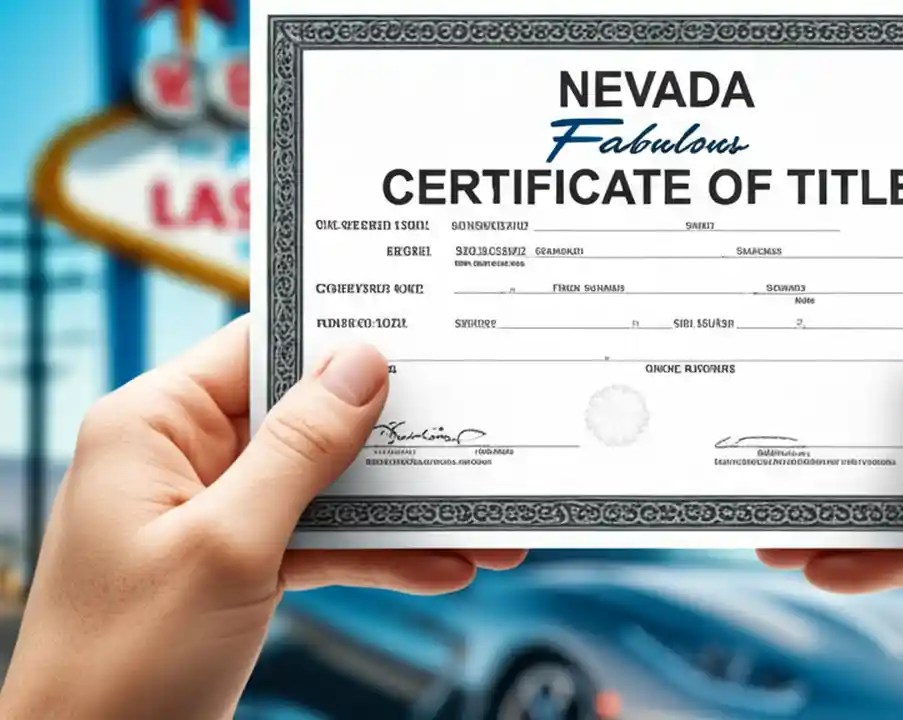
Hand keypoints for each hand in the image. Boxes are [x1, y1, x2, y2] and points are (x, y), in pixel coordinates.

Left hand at [0, 318, 523, 719]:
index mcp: (153, 425)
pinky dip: (376, 556)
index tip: (418, 340)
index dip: (338, 341)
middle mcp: (183, 456)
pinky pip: (321, 540)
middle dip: (391, 440)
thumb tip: (363, 366)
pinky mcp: (240, 563)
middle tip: (467, 434)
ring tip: (478, 523)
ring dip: (399, 510)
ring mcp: (214, 512)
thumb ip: (301, 451)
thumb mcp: (227, 544)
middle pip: (306, 419)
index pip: (258, 348)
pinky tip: (439, 566)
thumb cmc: (122, 662)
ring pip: (325, 486)